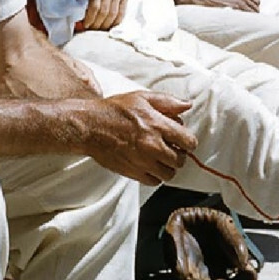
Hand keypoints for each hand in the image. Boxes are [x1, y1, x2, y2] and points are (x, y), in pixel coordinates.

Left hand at [74, 0, 128, 30]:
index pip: (95, 7)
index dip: (90, 18)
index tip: (86, 25)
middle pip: (104, 12)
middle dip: (97, 23)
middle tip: (92, 29)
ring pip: (114, 13)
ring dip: (107, 24)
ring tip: (100, 28)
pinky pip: (123, 11)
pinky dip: (117, 20)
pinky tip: (111, 25)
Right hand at [77, 91, 197, 185]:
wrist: (90, 127)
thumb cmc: (114, 110)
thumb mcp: (142, 98)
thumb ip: (168, 102)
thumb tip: (187, 105)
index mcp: (158, 125)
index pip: (188, 141)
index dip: (188, 142)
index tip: (183, 141)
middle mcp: (153, 146)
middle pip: (180, 160)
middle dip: (178, 154)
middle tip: (169, 148)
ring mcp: (143, 162)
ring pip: (169, 174)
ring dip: (167, 166)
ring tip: (159, 158)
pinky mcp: (133, 172)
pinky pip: (154, 181)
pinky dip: (155, 176)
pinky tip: (149, 165)